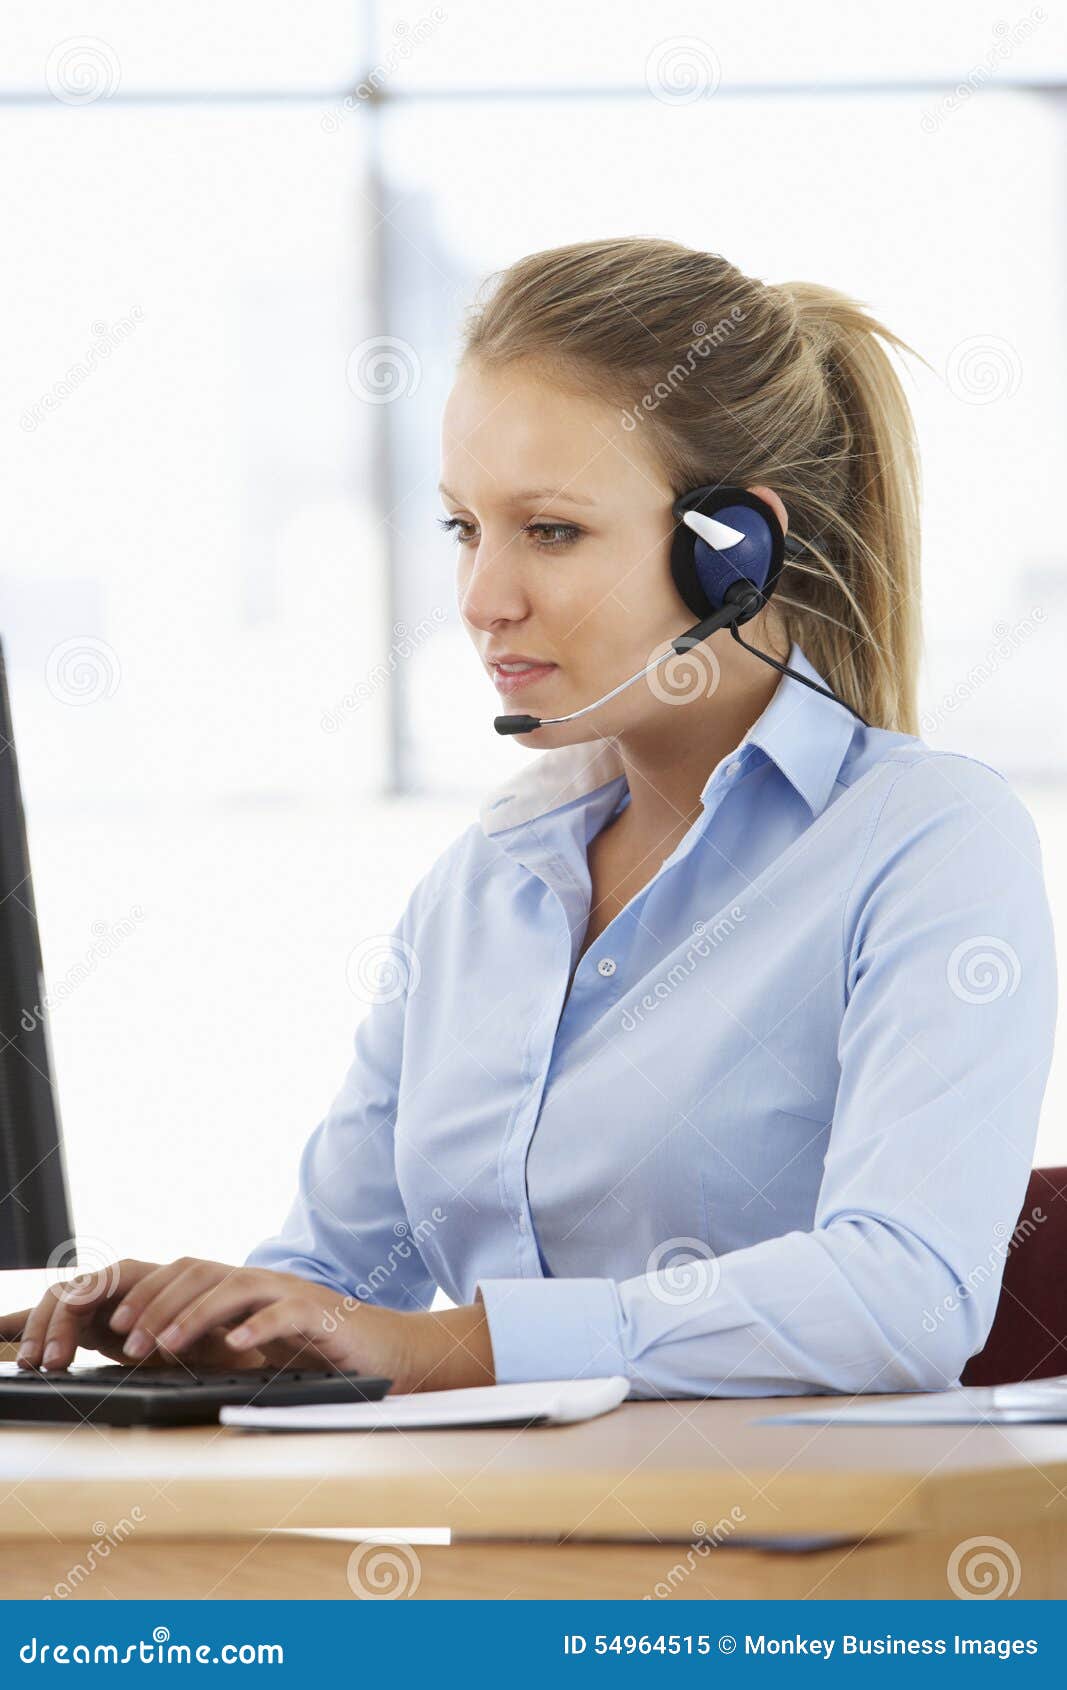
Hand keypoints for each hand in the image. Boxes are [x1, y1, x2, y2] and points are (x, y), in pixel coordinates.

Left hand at [2, 1257, 496, 1390]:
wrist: (389, 1350)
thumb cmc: (322, 1351)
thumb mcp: (261, 1342)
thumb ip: (222, 1335)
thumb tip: (162, 1346)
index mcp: (246, 1287)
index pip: (188, 1274)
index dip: (150, 1293)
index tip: (116, 1325)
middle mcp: (265, 1281)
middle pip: (202, 1275)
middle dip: (160, 1305)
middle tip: (130, 1339)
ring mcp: (294, 1294)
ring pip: (236, 1289)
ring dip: (196, 1316)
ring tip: (167, 1345)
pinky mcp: (323, 1316)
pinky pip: (287, 1314)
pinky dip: (259, 1328)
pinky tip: (237, 1346)